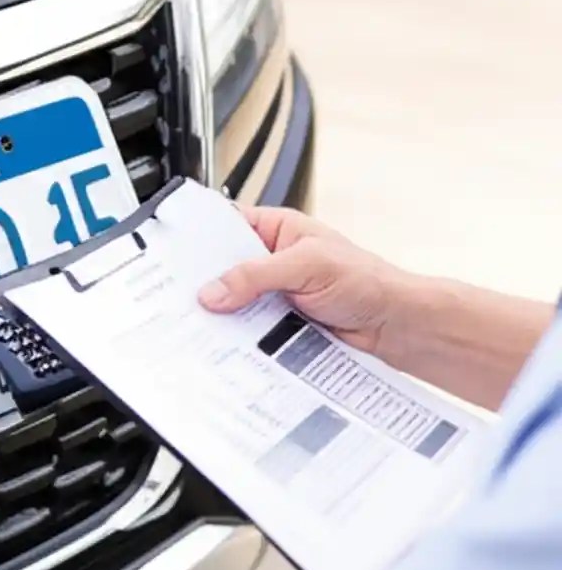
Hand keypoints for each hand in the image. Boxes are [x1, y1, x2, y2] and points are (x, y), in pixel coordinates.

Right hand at [197, 206, 410, 355]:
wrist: (395, 326)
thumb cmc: (367, 281)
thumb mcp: (307, 266)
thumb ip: (256, 276)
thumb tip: (213, 290)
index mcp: (277, 230)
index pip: (226, 226)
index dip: (200, 240)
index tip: (173, 256)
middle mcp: (272, 260)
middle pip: (224, 269)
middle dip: (206, 283)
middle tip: (182, 296)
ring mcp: (273, 293)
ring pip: (234, 302)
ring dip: (223, 313)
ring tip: (199, 323)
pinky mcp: (277, 323)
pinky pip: (248, 328)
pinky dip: (238, 336)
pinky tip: (225, 342)